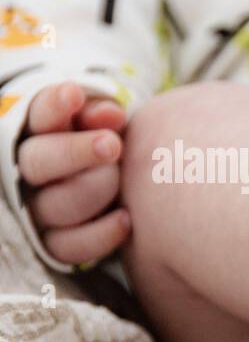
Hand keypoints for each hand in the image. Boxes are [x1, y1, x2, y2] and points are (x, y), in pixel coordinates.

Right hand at [16, 82, 130, 265]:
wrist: (105, 182)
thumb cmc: (103, 143)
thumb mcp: (100, 122)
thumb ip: (101, 115)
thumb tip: (111, 115)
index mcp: (38, 132)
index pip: (36, 115)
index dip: (53, 105)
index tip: (74, 94)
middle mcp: (28, 172)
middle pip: (38, 162)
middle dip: (76, 151)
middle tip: (112, 144)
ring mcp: (38, 209)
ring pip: (56, 205)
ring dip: (93, 192)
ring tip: (118, 177)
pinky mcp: (54, 243)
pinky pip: (69, 247)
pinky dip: (100, 234)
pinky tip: (126, 218)